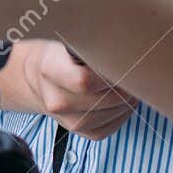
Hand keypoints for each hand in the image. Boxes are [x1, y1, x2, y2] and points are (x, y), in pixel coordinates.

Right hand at [0, 39, 138, 140]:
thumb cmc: (61, 55)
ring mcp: (71, 122)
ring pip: (114, 112)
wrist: (40, 80)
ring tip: (125, 81)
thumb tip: (127, 44)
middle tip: (132, 69)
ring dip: (127, 97)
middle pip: (106, 98)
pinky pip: (115, 124)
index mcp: (50, 71)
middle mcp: (57, 102)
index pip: (85, 80)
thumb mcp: (68, 40)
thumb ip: (91, 42)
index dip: (110, 72)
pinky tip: (120, 97)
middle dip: (125, 84)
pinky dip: (124, 111)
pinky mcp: (85, 133)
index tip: (122, 60)